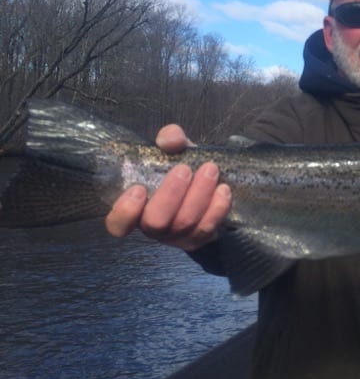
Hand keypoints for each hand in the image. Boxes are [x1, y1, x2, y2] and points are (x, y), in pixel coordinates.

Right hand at [104, 124, 231, 250]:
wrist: (205, 181)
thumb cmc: (179, 166)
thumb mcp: (172, 149)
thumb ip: (168, 139)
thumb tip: (170, 141)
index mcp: (133, 208)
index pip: (117, 224)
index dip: (125, 211)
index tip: (138, 188)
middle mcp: (151, 228)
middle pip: (156, 222)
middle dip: (171, 195)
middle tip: (184, 169)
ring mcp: (175, 237)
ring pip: (185, 224)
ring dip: (198, 196)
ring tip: (210, 170)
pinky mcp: (198, 239)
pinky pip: (207, 228)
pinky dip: (216, 208)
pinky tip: (223, 189)